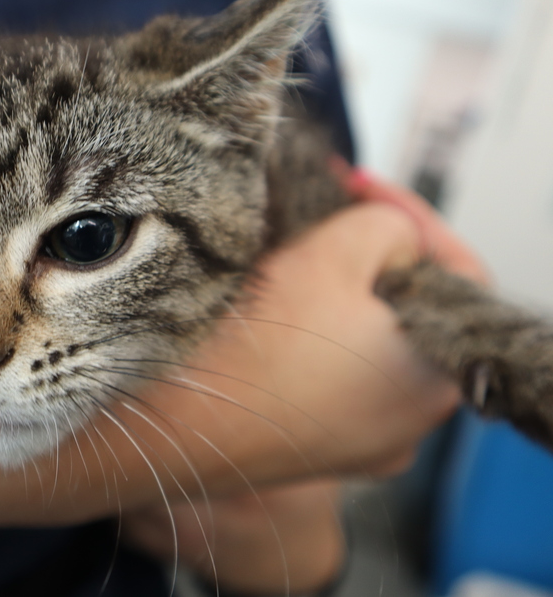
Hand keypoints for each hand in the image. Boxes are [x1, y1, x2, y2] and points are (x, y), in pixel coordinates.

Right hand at [111, 177, 481, 591]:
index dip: (410, 215)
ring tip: (292, 257)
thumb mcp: (336, 251)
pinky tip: (271, 314)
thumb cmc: (267, 343)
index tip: (358, 184)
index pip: (453, 272)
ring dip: (334, 296)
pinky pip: (326, 378)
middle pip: (405, 310)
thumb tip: (390, 236)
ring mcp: (360, 442)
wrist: (181, 424)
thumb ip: (388, 223)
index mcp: (440, 376)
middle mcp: (412, 422)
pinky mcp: (311, 450)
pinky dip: (310, 340)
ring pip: (363, 345)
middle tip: (325, 217)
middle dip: (366, 256)